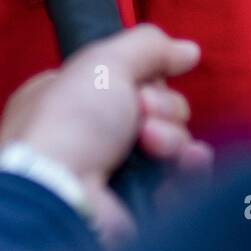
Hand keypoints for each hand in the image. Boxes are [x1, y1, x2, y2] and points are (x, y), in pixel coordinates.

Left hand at [0, 25, 210, 244]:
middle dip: (161, 106)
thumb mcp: (105, 61)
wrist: (62, 194)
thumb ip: (149, 46)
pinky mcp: (136, 204)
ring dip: (171, 137)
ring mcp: (113, 172)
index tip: (145, 79)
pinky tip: (188, 162)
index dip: (146, 75)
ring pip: (170, 142)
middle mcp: (89, 133)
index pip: (126, 77)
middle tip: (142, 113)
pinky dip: (188, 169)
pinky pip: (177, 180)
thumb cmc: (71, 121)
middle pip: (155, 108)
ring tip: (150, 144)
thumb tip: (188, 51)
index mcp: (70, 94)